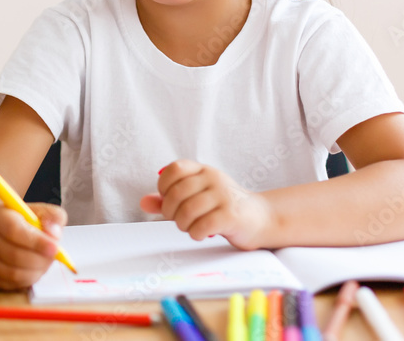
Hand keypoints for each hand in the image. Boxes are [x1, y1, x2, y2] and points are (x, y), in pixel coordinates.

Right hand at [0, 202, 67, 290]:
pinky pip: (9, 285)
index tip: (55, 247)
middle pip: (13, 255)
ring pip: (12, 273)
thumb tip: (54, 234)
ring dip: (35, 272)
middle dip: (39, 260)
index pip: (14, 231)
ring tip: (44, 263)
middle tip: (53, 257)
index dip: (36, 242)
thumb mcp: (39, 211)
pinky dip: (26, 280)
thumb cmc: (21, 220)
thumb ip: (52, 217)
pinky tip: (33, 270)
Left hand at [139, 159, 272, 249]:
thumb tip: (143, 202)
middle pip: (176, 193)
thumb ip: (169, 199)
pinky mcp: (231, 215)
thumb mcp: (196, 197)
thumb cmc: (223, 207)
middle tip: (179, 220)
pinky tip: (202, 234)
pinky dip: (196, 233)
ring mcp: (223, 196)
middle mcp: (213, 179)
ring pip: (187, 211)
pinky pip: (202, 225)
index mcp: (203, 170)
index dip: (164, 187)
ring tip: (191, 227)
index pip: (173, 169)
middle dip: (171, 212)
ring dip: (183, 225)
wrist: (260, 218)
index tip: (169, 200)